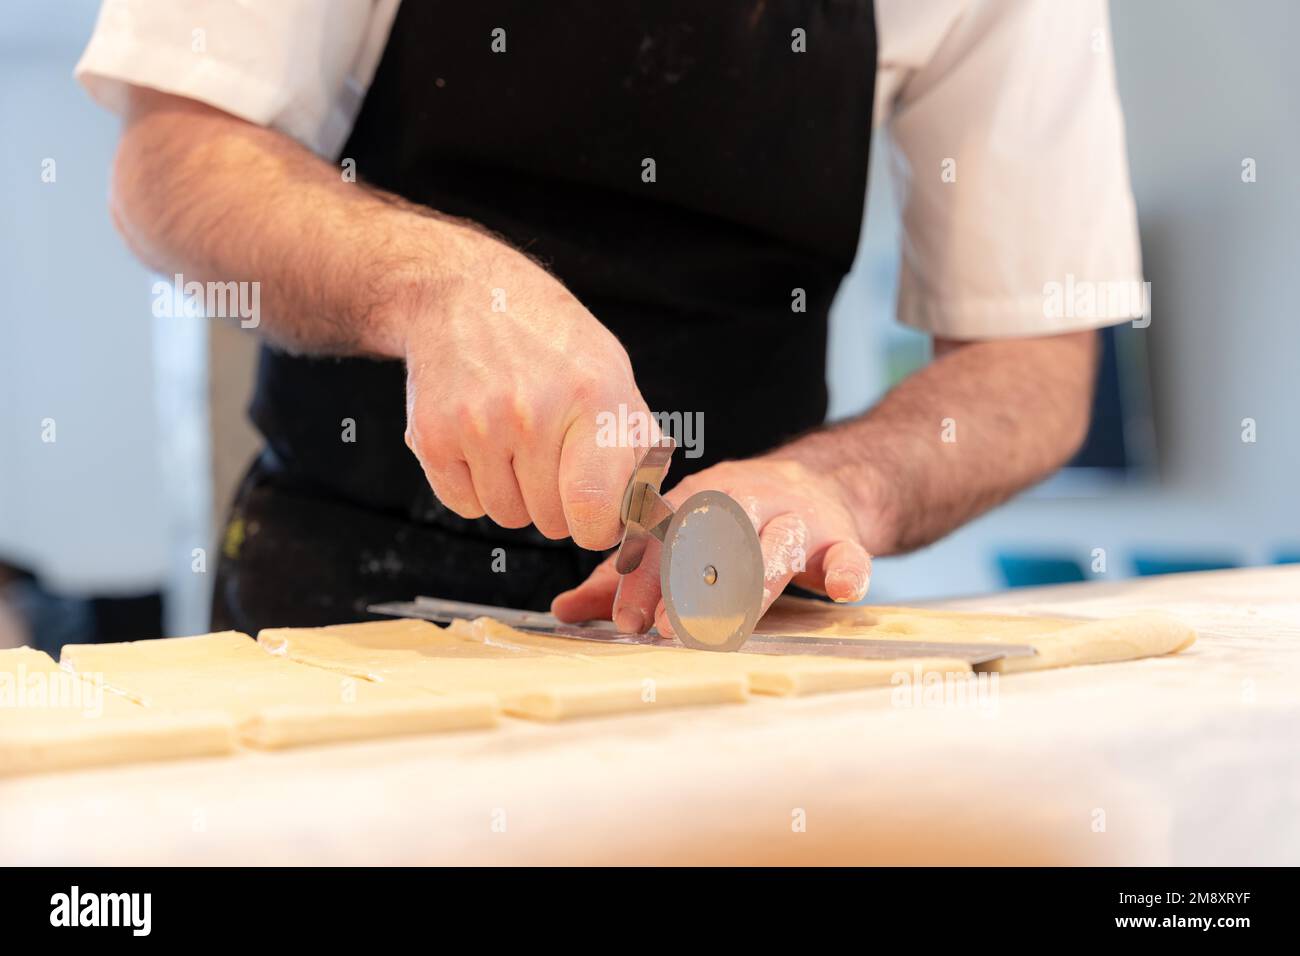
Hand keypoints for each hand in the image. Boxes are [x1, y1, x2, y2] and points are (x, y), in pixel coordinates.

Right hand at [396, 235, 655, 547]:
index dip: (599, 527)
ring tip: (515, 441)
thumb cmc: (550, 340)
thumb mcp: (612, 372)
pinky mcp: (432, 436)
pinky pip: (464, 505)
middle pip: (551, 521)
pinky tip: (481, 442)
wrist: (465, 293)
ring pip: (507, 516)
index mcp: (592, 396)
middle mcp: (533, 411)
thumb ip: (636, 444)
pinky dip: (474, 487)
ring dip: (514, 493)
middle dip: (557, 503)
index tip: (596, 516)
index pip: (595, 508)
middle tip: (551, 456)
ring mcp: (478, 424)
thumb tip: (648, 514)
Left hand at [551, 456, 872, 633]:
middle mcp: (747, 499)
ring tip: (728, 622)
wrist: (821, 484)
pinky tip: (844, 590)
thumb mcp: (684, 539)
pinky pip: (849, 552)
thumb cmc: (738, 522)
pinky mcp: (841, 538)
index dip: (644, 575)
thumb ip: (634, 576)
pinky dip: (849, 569)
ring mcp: (797, 517)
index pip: (666, 534)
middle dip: (689, 579)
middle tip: (667, 627)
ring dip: (751, 582)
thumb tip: (565, 611)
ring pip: (776, 542)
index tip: (626, 619)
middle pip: (716, 533)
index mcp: (700, 500)